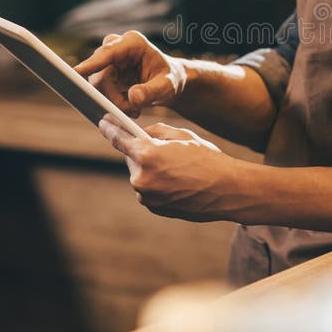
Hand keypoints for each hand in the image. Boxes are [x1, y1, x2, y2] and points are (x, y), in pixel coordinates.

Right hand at [74, 31, 189, 116]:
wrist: (169, 83)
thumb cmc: (170, 79)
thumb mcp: (167, 87)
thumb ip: (151, 92)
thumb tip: (133, 98)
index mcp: (133, 43)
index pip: (108, 53)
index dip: (91, 64)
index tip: (75, 73)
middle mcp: (117, 47)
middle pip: (100, 75)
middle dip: (114, 98)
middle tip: (134, 111)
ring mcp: (108, 60)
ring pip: (98, 86)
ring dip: (114, 103)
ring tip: (136, 110)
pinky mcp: (105, 72)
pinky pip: (100, 92)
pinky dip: (114, 104)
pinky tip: (131, 108)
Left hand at [98, 116, 231, 220]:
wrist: (227, 190)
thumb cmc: (208, 159)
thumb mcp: (182, 136)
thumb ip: (156, 132)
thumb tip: (141, 134)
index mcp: (147, 155)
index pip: (119, 139)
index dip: (110, 128)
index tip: (103, 122)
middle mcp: (141, 178)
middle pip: (132, 157)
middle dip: (143, 151)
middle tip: (165, 150)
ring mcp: (147, 197)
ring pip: (140, 175)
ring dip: (151, 169)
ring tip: (177, 168)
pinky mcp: (154, 208)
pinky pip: (149, 190)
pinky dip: (157, 183)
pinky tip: (178, 181)